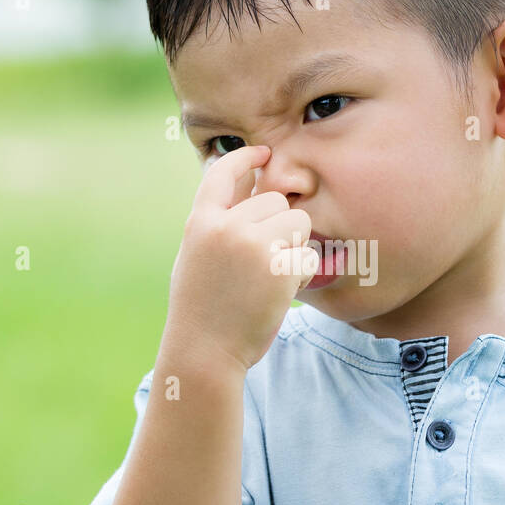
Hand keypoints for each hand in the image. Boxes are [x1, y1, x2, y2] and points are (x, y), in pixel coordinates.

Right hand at [167, 145, 317, 371]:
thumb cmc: (201, 309)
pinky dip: (300, 277)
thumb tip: (250, 182)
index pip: (223, 172)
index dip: (246, 158)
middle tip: (262, 264)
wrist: (203, 352)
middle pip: (275, 200)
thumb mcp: (197, 255)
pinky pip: (307, 256)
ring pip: (298, 222)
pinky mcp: (277, 267)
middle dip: (279, 227)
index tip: (263, 153)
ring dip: (293, 248)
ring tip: (269, 278)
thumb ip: (219, 221)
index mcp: (200, 222)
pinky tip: (278, 294)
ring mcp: (252, 245)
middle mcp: (225, 226)